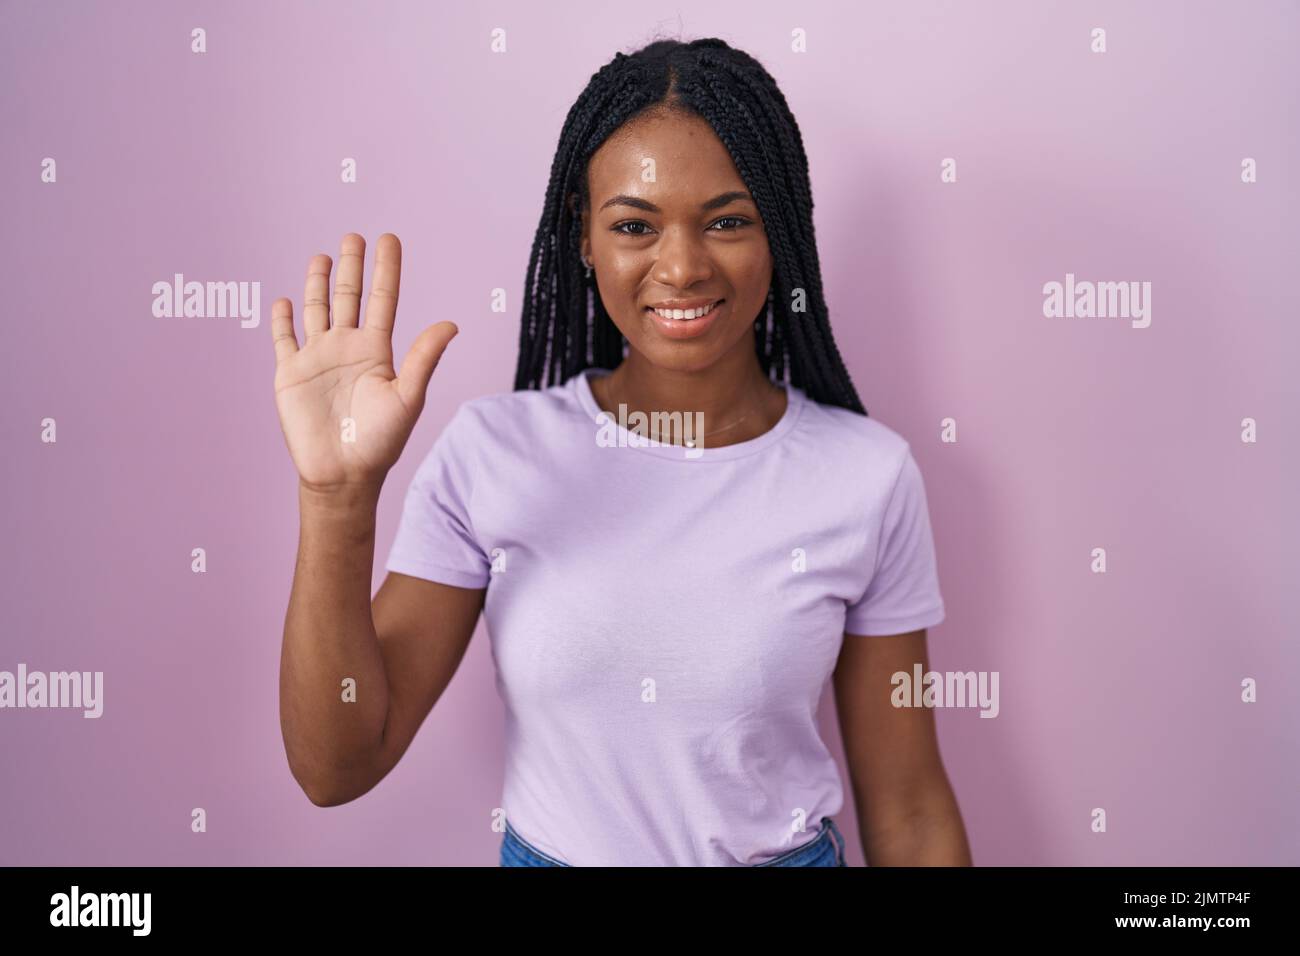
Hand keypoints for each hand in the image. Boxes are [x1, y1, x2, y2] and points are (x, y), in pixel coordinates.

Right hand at [271, 233, 457, 492]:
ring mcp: (318, 358)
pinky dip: (282, 319)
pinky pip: (284, 338)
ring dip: (318, 283)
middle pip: (349, 296)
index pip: (383, 299)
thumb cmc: (381, 441)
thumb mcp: (407, 397)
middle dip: (352, 267)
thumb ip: (424, 358)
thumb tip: (453, 323)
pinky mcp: (290, 373)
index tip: (389, 239)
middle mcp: (347, 347)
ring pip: (316, 309)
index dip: (386, 269)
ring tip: (322, 257)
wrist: (343, 473)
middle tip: (354, 236)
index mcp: (376, 350)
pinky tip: (285, 299)